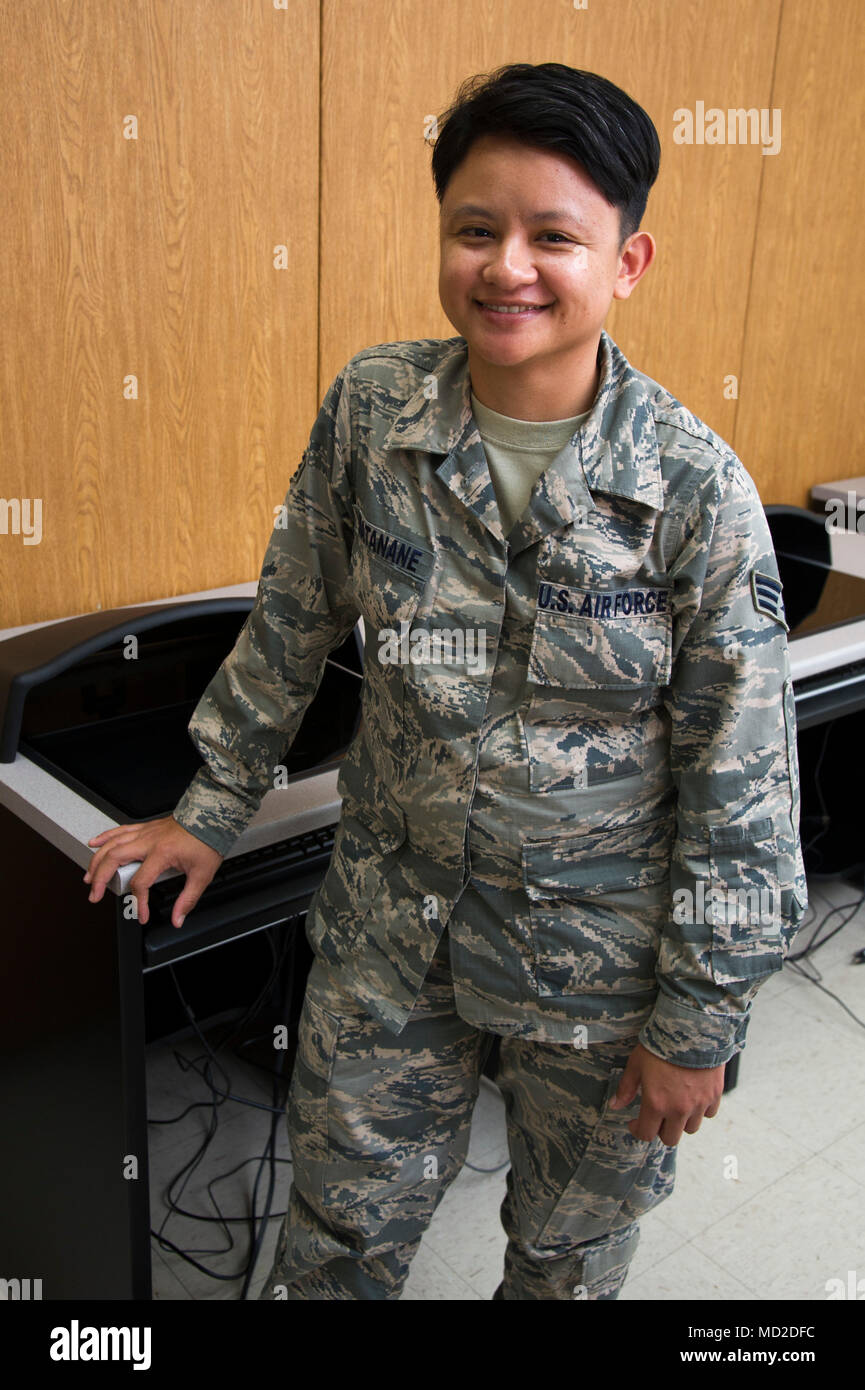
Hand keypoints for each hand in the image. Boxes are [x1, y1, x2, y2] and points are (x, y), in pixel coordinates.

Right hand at [83, 816, 223, 928]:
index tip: (141, 915)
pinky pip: (120, 830)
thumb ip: (188, 899)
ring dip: (96, 860)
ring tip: (88, 877)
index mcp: (162, 853)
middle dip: (100, 879)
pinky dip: (104, 837)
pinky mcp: (145, 827)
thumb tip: (178, 919)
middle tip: (95, 895)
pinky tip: (93, 843)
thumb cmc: (207, 841)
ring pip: (112, 844)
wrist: (211, 817)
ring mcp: (145, 833)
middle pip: (115, 859)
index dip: (138, 902)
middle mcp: (149, 841)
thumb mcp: (202, 875)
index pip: (141, 882)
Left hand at [608, 1041, 723, 1146]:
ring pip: (690, 1128)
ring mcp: (698, 1104)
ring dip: (682, 1121)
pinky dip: (700, 1109)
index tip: (635, 1122)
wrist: (692, 1029)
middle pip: (671, 1139)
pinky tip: (693, 1096)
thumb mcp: (637, 1064)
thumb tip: (615, 1105)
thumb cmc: (661, 1044)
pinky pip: (708, 1113)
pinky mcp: (714, 1095)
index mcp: (656, 1103)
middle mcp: (678, 1109)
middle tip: (657, 1116)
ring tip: (676, 1105)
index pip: (646, 1134)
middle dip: (661, 1130)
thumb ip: (626, 1088)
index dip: (638, 1130)